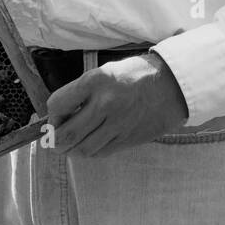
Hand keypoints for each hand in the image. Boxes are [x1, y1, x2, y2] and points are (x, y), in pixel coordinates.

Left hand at [45, 52, 188, 156]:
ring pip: (83, 148)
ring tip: (69, 146)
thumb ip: (82, 92)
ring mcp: (118, 123)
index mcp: (96, 81)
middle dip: (55, 141)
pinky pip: (100, 152)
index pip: (58, 105)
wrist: (172, 85)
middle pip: (67, 133)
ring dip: (70, 150)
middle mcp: (105, 103)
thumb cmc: (135, 75)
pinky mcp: (128, 138)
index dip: (51, 116)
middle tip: (54, 141)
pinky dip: (89, 152)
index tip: (54, 119)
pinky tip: (88, 145)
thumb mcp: (105, 72)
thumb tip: (59, 114)